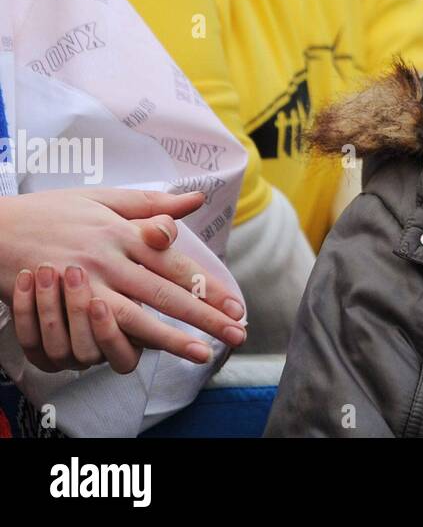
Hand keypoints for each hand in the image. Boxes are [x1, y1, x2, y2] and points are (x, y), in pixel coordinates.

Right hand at [0, 187, 245, 373]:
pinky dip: (121, 345)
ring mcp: (85, 286)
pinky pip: (96, 333)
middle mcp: (110, 260)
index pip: (176, 264)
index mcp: (125, 232)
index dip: (207, 285)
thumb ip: (151, 205)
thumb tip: (196, 199)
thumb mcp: (103, 198)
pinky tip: (145, 357)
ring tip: (202, 353)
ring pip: (137, 318)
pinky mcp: (61, 306)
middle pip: (165, 294)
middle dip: (204, 316)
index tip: (235, 303)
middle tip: (236, 333)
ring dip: (172, 338)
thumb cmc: (52, 211)